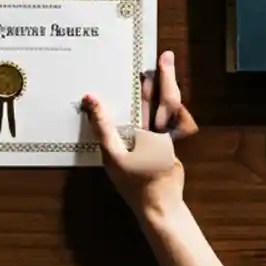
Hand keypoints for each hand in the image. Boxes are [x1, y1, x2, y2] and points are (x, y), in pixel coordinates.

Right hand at [81, 50, 198, 216]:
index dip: (156, 80)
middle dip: (167, 76)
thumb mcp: (113, 157)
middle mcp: (166, 134)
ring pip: (174, 111)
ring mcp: (171, 141)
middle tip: (165, 56)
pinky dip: (166, 110)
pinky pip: (170, 123)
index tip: (153, 61)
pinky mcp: (171, 149)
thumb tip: (91, 99)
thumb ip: (103, 127)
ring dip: (168, 91)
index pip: (159, 100)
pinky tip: (157, 104)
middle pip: (171, 100)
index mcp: (154, 132)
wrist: (159, 209)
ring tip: (161, 73)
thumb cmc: (135, 184)